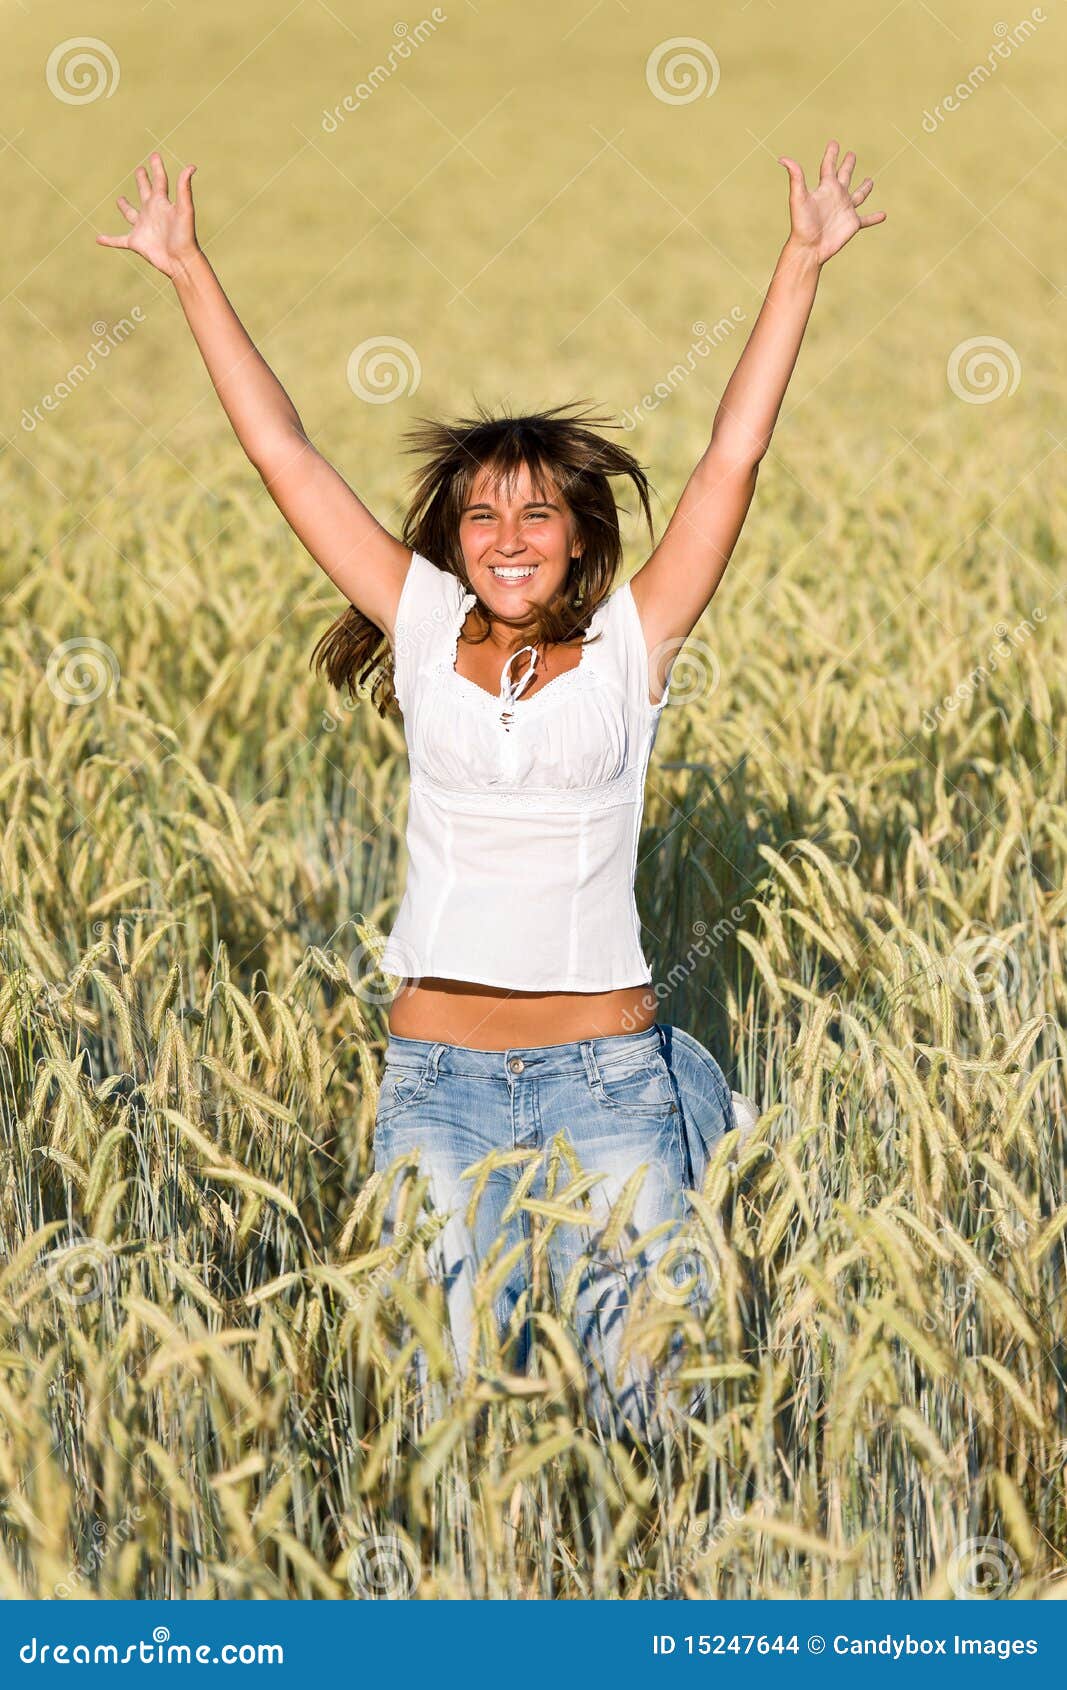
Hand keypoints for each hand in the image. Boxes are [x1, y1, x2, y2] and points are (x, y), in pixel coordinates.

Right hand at [96, 151, 199, 277]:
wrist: (180, 261)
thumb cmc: (185, 236)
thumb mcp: (185, 210)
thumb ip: (184, 188)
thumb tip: (191, 166)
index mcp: (162, 203)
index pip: (160, 181)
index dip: (157, 168)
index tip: (154, 155)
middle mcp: (152, 213)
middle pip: (145, 192)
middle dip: (142, 181)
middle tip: (139, 170)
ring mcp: (143, 227)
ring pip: (131, 214)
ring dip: (125, 207)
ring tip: (119, 200)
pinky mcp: (136, 242)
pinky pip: (118, 240)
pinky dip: (109, 240)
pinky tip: (98, 239)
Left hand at [777, 140, 885, 264]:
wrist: (809, 248)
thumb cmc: (802, 224)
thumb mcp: (798, 197)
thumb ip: (795, 177)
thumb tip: (782, 158)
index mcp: (825, 188)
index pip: (828, 166)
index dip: (831, 154)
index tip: (834, 143)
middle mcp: (836, 196)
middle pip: (844, 176)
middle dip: (848, 165)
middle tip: (852, 154)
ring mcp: (846, 210)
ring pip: (858, 196)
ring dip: (865, 189)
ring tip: (870, 181)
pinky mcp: (852, 224)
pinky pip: (866, 219)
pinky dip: (874, 217)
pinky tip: (883, 215)